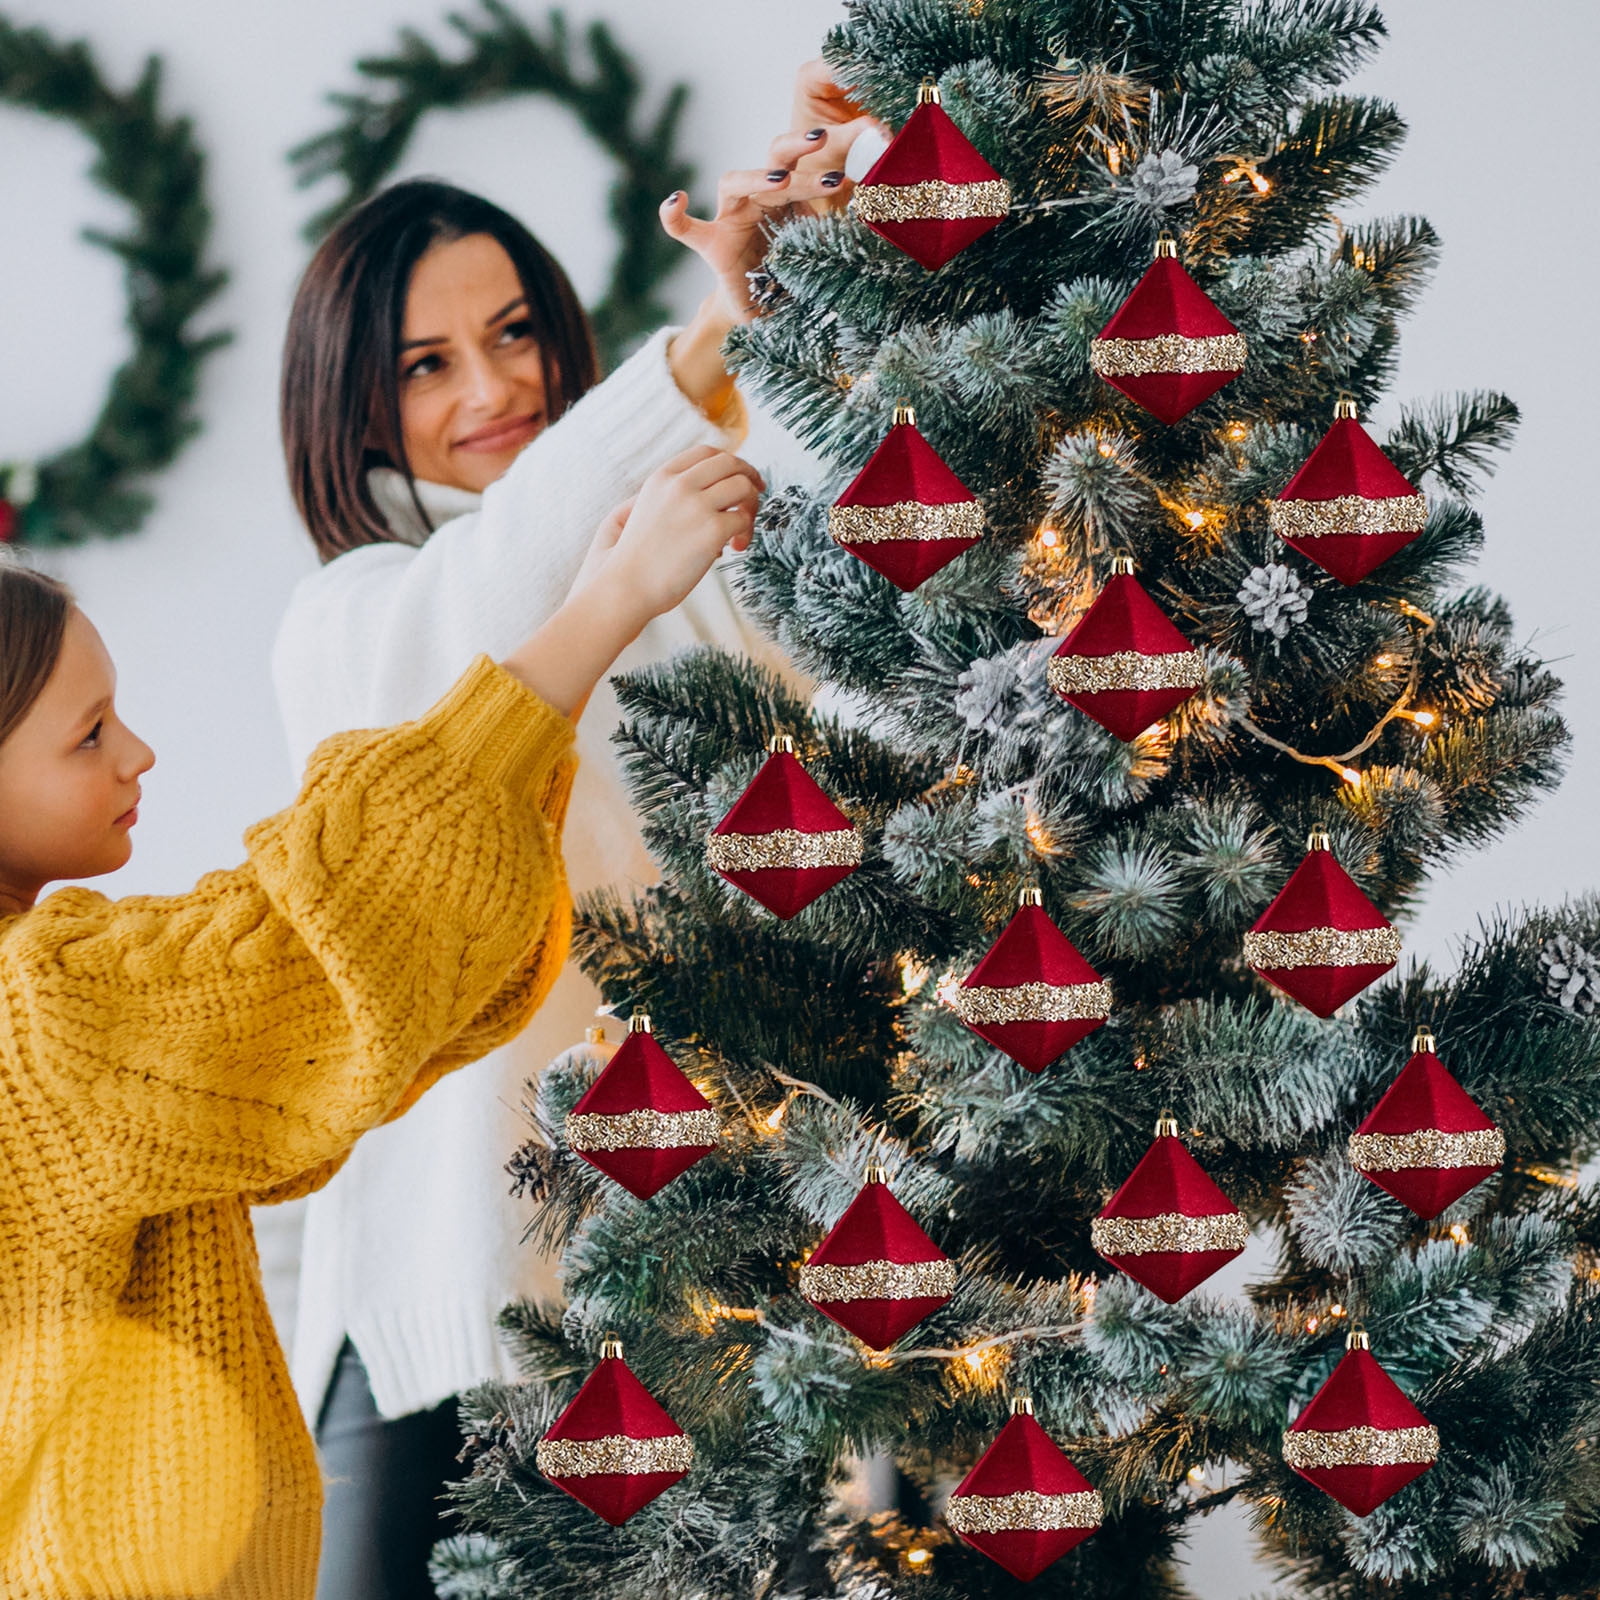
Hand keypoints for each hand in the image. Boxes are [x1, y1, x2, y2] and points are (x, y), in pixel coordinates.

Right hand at [501, 448, 762, 718]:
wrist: (626, 586)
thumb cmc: (636, 559)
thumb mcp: (645, 510)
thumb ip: (672, 496)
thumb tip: (712, 494)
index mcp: (661, 477)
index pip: (706, 452)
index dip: (730, 463)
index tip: (740, 477)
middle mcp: (679, 485)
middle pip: (730, 463)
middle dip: (750, 477)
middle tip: (756, 496)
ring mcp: (696, 505)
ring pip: (744, 487)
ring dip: (752, 506)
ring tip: (742, 531)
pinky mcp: (712, 529)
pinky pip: (744, 520)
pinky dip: (747, 534)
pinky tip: (736, 549)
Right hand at [659, 61, 885, 324]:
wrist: (763, 312)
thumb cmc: (797, 284)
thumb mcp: (827, 264)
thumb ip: (849, 250)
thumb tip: (893, 243)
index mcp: (794, 201)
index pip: (806, 168)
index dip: (826, 160)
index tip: (850, 164)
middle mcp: (763, 200)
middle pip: (774, 161)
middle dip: (798, 154)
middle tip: (824, 149)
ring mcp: (733, 217)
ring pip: (736, 180)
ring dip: (759, 176)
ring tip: (781, 179)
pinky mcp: (711, 244)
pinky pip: (686, 229)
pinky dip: (676, 217)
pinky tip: (676, 200)